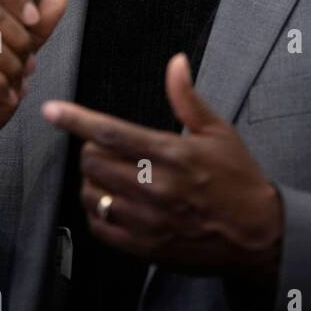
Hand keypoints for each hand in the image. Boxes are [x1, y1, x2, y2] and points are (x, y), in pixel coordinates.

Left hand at [42, 53, 283, 278]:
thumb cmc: (239, 179)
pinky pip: (100, 227)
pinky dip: (98, 211)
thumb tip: (176, 63)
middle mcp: (156, 188)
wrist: (259, 235)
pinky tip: (112, 202)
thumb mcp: (218, 132)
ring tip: (110, 174)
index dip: (75, 119)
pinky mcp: (145, 247)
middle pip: (93, 162)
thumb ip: (187, 98)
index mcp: (172, 154)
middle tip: (105, 148)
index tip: (51, 110)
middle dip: (90, 149)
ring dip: (92, 180)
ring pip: (92, 194)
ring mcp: (148, 221)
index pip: (110, 132)